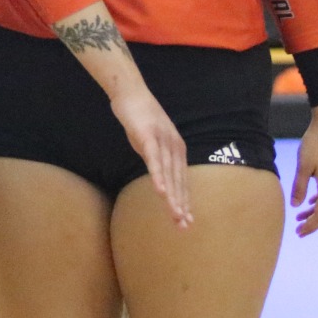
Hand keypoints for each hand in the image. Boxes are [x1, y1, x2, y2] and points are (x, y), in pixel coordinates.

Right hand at [112, 88, 192, 227]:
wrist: (131, 92)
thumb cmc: (140, 117)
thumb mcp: (151, 141)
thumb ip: (156, 158)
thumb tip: (158, 174)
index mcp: (176, 150)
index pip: (182, 180)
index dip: (184, 201)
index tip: (186, 221)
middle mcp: (174, 147)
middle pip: (178, 180)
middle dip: (181, 204)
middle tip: (184, 225)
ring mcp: (162, 141)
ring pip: (168, 174)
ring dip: (172, 196)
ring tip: (175, 215)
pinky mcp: (148, 136)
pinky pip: (153, 160)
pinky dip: (157, 176)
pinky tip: (160, 191)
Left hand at [291, 100, 317, 235]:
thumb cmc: (316, 143)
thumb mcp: (303, 165)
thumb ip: (299, 186)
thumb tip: (296, 206)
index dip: (310, 226)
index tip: (299, 232)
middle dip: (313, 223)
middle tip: (298, 230)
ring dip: (315, 213)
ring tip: (300, 217)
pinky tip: (310, 202)